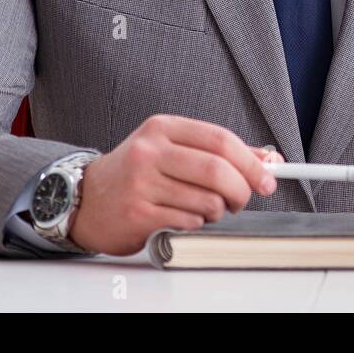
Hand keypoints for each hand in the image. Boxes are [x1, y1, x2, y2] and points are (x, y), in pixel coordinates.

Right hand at [69, 115, 284, 255]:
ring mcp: (142, 183)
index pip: (221, 140)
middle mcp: (150, 151)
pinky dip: (196, 224)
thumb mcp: (173, 148)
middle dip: (241, 190)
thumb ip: (219, 152)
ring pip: (207, 201)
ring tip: (204, 207)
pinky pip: (188, 222)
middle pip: (217, 170)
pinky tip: (182, 217)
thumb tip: (267, 160)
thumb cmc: (135, 172)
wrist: (86, 198)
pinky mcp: (138, 214)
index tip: (267, 178)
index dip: (252, 162)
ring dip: (217, 211)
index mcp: (163, 128)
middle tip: (243, 199)